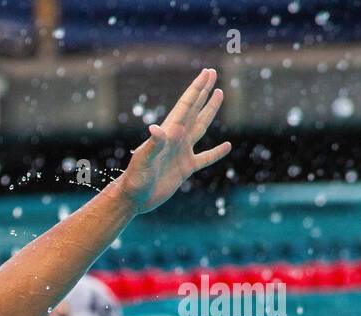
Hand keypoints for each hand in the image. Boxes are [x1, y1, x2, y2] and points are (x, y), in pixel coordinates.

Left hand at [117, 68, 230, 214]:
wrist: (133, 199)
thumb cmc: (135, 179)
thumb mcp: (143, 161)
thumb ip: (153, 145)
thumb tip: (155, 128)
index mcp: (169, 133)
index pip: (186, 105)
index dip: (197, 88)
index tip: (208, 71)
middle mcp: (176, 139)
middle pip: (194, 109)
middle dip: (203, 91)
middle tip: (212, 72)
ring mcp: (181, 153)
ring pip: (200, 127)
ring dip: (210, 111)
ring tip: (219, 94)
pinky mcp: (185, 168)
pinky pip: (205, 158)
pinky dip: (216, 153)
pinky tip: (227, 146)